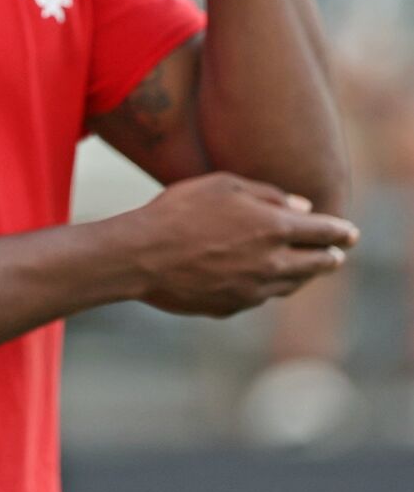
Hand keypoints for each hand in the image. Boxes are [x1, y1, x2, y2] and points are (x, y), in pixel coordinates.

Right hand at [124, 172, 358, 317]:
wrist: (140, 255)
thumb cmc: (178, 211)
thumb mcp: (222, 185)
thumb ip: (267, 194)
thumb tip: (301, 207)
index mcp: (274, 227)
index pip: (324, 231)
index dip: (341, 231)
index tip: (350, 232)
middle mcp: (273, 263)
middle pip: (318, 263)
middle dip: (331, 256)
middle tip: (337, 254)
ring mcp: (254, 289)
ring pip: (293, 284)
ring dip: (304, 274)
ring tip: (309, 268)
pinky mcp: (234, 306)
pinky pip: (261, 296)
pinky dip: (270, 286)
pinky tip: (264, 279)